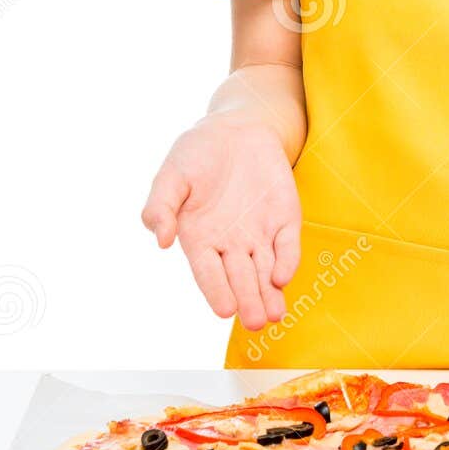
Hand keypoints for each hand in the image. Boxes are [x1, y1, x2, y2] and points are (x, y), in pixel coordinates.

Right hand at [141, 117, 300, 330]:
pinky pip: (287, 244)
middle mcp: (230, 244)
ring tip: (273, 315)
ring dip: (270, 293)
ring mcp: (259, 234)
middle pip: (240, 279)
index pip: (209, 274)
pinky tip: (283, 275)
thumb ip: (161, 206)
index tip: (225, 310)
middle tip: (254, 322)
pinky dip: (287, 260)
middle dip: (248, 301)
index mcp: (200, 239)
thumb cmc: (197, 154)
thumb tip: (161, 240)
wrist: (236, 127)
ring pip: (266, 271)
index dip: (217, 292)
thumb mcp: (172, 175)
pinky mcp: (284, 219)